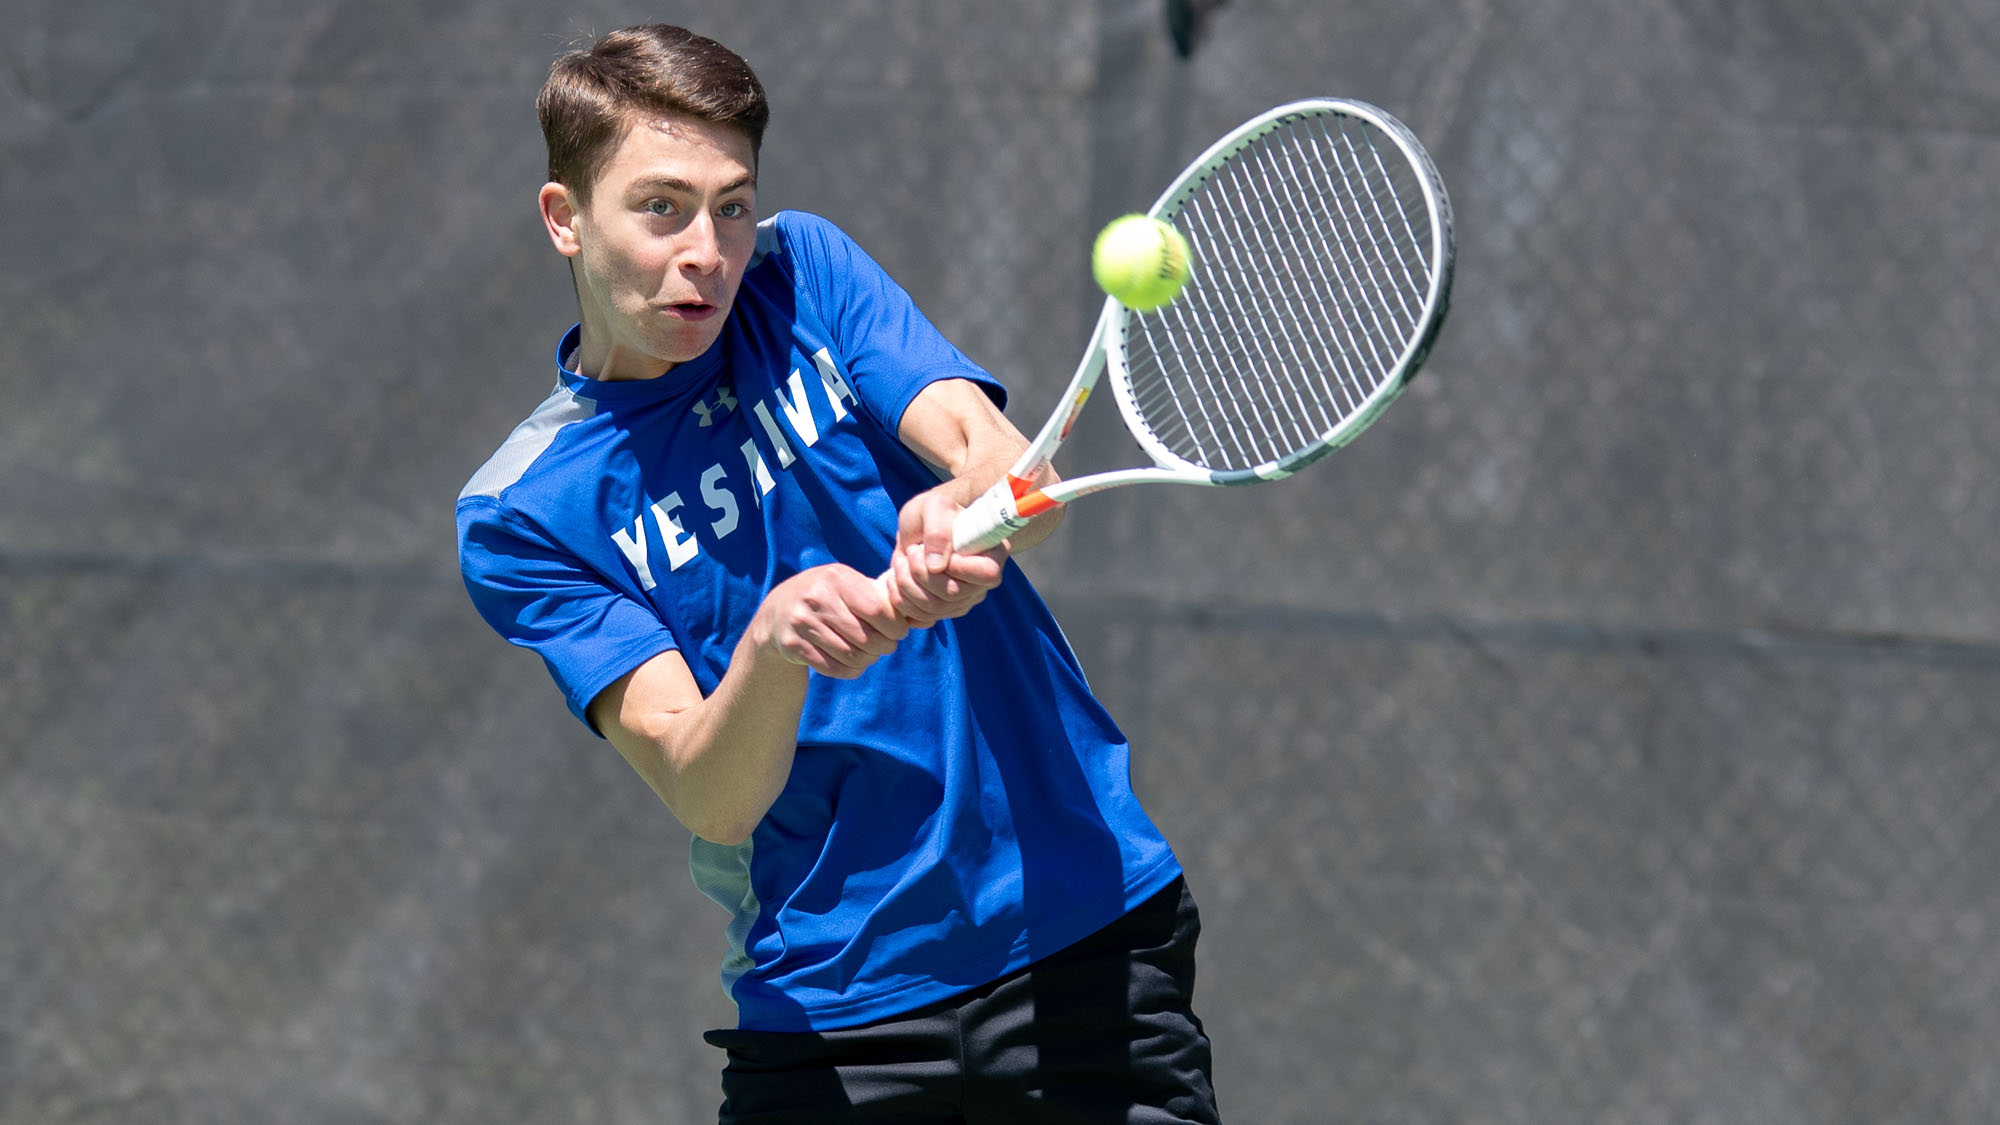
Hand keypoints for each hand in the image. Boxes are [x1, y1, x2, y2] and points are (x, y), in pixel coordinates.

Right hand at [755, 564, 909, 678]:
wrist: (777, 613)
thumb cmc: (827, 596)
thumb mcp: (847, 584)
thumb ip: (879, 594)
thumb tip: (921, 614)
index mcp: (837, 578)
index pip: (879, 610)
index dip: (896, 627)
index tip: (898, 631)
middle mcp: (817, 598)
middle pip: (868, 638)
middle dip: (885, 647)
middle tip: (886, 645)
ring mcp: (803, 622)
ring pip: (852, 656)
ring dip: (869, 660)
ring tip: (870, 653)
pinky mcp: (794, 645)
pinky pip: (834, 669)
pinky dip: (851, 670)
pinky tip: (853, 662)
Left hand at [883, 488, 1006, 628]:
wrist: (922, 526)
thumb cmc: (934, 512)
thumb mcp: (935, 508)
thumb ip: (938, 531)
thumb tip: (937, 566)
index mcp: (993, 553)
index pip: (987, 574)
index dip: (958, 566)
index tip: (933, 549)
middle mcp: (981, 582)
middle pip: (954, 594)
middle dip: (922, 573)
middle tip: (911, 551)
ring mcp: (963, 599)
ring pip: (935, 609)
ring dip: (908, 585)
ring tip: (901, 561)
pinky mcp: (943, 610)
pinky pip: (922, 617)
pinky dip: (902, 600)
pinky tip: (896, 579)